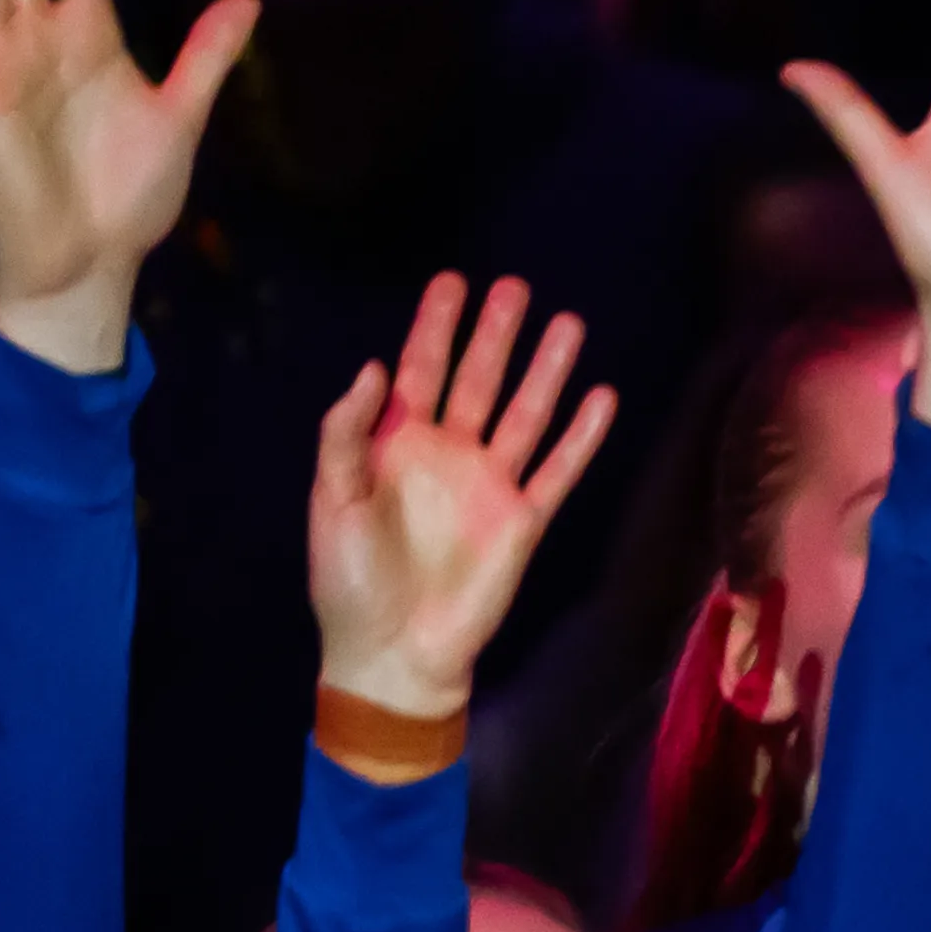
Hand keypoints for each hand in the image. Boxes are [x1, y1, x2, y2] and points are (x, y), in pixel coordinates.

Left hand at [305, 275, 616, 718]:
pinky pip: (559, 470)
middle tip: (515, 287)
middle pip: (478, 380)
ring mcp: (490, 485)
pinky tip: (601, 399)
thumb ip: (346, 433)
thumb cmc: (348, 578)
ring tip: (568, 323)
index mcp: (394, 445)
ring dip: (546, 370)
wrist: (393, 649)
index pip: (419, 370)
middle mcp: (448, 454)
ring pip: (525, 414)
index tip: (452, 282)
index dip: (434, 327)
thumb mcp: (329, 498)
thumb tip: (375, 368)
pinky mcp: (524, 520)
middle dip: (496, 334)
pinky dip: (581, 437)